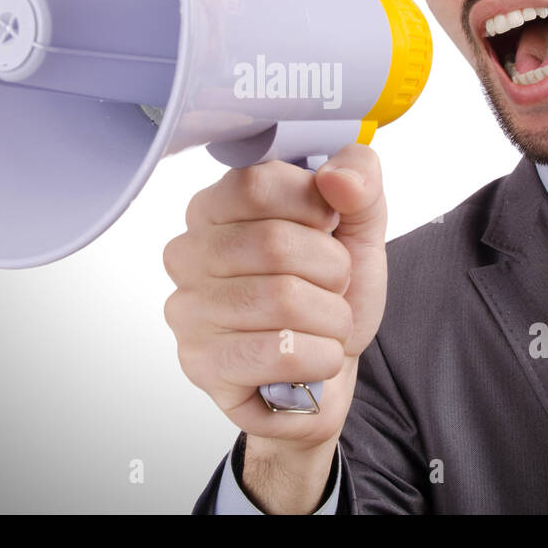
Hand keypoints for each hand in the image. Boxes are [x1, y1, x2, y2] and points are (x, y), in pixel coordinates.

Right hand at [163, 144, 387, 509]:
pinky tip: (311, 358)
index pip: (258, 183)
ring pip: (283, 300)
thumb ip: (360, 180)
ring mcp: (187, 310)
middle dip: (331, 270)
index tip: (328, 227)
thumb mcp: (359, 226)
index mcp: (215, 206)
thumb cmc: (328, 292)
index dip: (314, 206)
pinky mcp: (201, 364)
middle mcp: (188, 253)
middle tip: (330, 286)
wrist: (329, 370)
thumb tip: (338, 178)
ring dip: (331, 318)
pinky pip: (281, 352)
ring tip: (323, 324)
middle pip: (274, 243)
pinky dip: (319, 357)